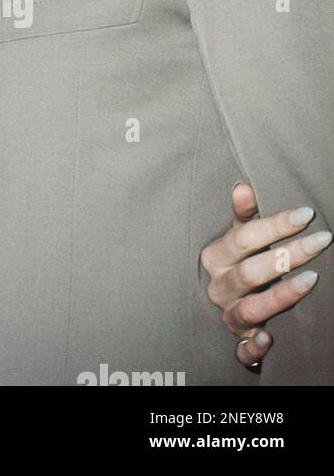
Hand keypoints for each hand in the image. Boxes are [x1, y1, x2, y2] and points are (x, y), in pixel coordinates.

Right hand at [201, 182, 328, 368]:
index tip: (307, 214)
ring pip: (251, 307)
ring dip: (281, 295)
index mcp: (215, 257)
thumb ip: (242, 217)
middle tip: (323, 240)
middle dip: (288, 255)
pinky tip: (268, 338)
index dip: (275, 225)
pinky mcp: (238, 344)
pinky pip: (243, 351)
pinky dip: (253, 346)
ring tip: (313, 279)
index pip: (244, 238)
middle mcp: (218, 287)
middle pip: (251, 271)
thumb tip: (243, 187)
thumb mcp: (237, 240)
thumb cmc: (235, 266)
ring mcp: (227, 316)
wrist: (222, 310)